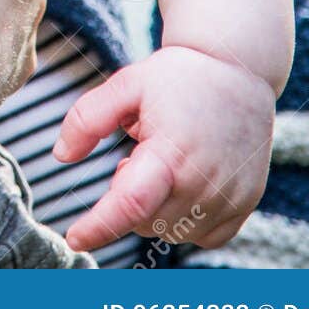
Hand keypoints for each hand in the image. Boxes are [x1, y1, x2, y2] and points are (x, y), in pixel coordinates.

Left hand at [54, 45, 275, 251]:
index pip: (130, 205)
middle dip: (127, 201)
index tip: (75, 238)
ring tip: (164, 165)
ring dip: (155, 211)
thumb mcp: (125, 85)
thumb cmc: (178, 77)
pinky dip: (186, 222)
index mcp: (170, 153)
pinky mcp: (247, 203)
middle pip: (145, 223)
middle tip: (136, 158)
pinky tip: (185, 186)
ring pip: (172, 233)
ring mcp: (230, 197)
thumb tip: (61, 155)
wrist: (239, 70)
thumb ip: (87, 120)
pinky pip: (205, 237)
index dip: (99, 228)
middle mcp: (203, 182)